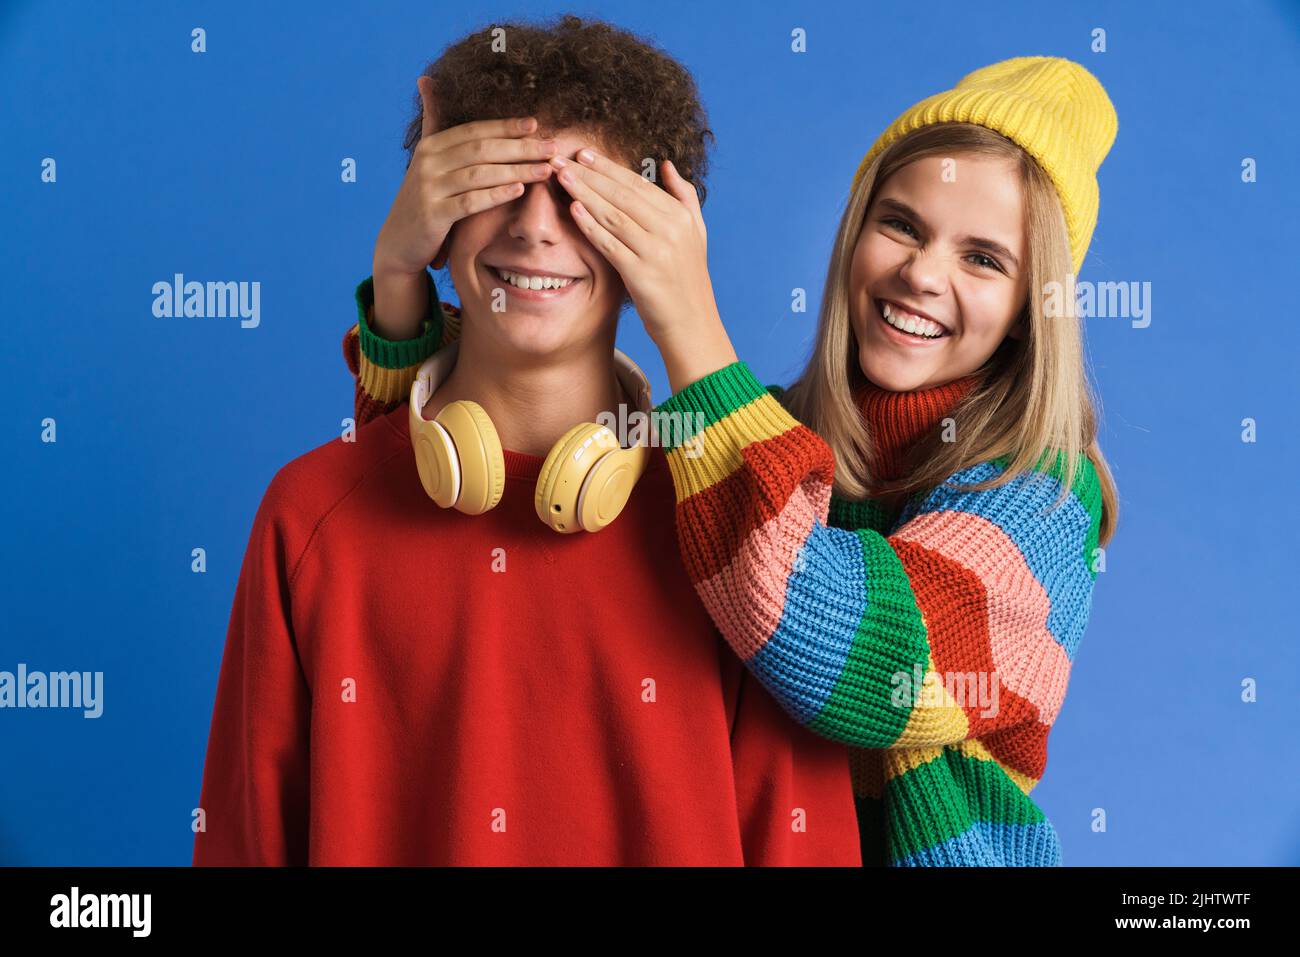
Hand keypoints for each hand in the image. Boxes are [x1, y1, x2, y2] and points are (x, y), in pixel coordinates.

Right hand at [373, 76, 558, 277]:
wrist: (400, 242)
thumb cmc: (424, 201)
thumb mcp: (426, 161)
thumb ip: (433, 124)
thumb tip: (426, 79)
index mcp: (430, 146)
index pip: (475, 131)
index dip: (506, 127)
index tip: (536, 125)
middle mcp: (427, 163)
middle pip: (482, 149)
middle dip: (521, 147)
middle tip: (552, 148)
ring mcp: (429, 189)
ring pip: (480, 174)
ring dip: (518, 170)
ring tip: (546, 169)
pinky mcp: (433, 215)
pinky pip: (471, 201)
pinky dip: (496, 194)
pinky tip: (520, 190)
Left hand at [550, 147, 737, 389]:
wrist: (692, 324)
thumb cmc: (687, 280)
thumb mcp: (696, 233)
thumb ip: (683, 196)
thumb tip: (667, 165)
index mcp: (681, 216)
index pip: (638, 184)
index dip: (608, 167)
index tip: (584, 153)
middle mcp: (671, 230)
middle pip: (622, 194)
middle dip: (590, 174)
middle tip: (563, 158)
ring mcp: (656, 251)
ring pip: (613, 214)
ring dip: (585, 193)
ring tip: (562, 177)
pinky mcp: (641, 274)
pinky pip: (610, 244)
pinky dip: (591, 226)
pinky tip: (573, 210)